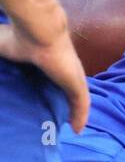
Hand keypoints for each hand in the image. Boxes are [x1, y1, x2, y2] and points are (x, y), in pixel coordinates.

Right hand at [0, 3, 90, 130]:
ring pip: (76, 100)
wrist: (38, 31)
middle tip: (57, 121)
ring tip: (69, 129)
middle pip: (66, 91)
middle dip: (65, 105)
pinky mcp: (78, 84)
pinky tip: (78, 130)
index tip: (42, 103)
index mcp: (47, 61)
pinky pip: (81, 105)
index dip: (49, 91)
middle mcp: (63, 70)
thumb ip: (2, 60)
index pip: (51, 79)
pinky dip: (80, 117)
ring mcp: (73, 77)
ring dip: (75, 113)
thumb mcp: (2, 50)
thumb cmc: (18, 37)